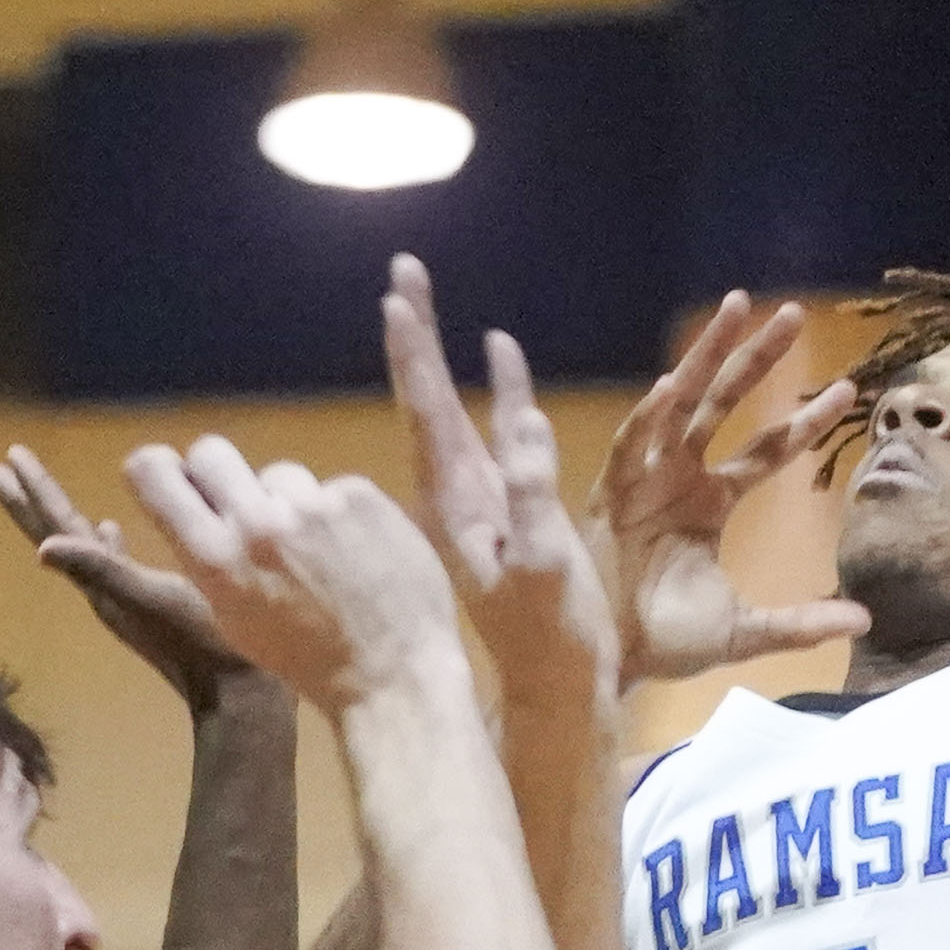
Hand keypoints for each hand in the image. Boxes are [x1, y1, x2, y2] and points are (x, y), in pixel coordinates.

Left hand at [0, 443, 248, 716]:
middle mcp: (103, 589)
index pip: (58, 528)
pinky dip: (107, 539)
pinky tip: (112, 528)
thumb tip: (41, 549)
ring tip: (44, 491)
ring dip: (62, 514)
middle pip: (57, 534)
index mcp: (102, 583)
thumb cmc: (203, 641)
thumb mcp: (152, 598)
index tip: (7, 456)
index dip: (35, 491)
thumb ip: (102, 571)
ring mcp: (123, 597)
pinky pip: (115, 560)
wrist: (236, 694)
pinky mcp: (147, 604)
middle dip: (31, 499)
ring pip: (84, 545)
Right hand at [122, 438, 464, 712]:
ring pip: (279, 475)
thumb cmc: (304, 656)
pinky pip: (332, 488)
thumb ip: (207, 553)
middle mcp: (256, 524)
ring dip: (289, 503)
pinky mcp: (358, 495)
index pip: (152, 472)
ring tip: (319, 556)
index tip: (174, 478)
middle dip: (219, 473)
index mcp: (214, 560)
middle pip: (210, 451)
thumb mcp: (232, 616)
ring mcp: (311, 506)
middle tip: (246, 507)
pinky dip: (339, 516)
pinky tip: (357, 556)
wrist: (391, 676)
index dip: (157, 469)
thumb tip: (192, 497)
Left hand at [382, 256, 614, 718]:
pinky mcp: (510, 503)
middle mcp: (457, 490)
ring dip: (438, 352)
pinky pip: (499, 430)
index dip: (412, 355)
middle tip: (402, 268)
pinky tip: (497, 349)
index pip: (425, 412)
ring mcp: (480, 495)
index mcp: (455, 500)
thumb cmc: (546, 636)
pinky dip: (499, 386)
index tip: (395, 299)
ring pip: (453, 407)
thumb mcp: (539, 569)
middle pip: (425, 397)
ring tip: (420, 295)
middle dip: (414, 332)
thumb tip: (522, 422)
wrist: (555, 681)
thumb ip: (529, 499)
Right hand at [591, 291, 866, 686]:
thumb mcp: (744, 632)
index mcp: (710, 501)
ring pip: (680, 403)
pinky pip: (631, 447)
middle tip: (794, 313)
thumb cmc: (664, 641)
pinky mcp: (609, 495)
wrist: (608, 665)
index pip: (768, 450)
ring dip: (706, 356)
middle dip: (757, 358)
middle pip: (725, 403)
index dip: (805, 421)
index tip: (850, 391)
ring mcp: (644, 479)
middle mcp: (679, 476)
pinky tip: (675, 382)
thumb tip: (865, 620)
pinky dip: (650, 415)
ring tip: (737, 307)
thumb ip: (800, 623)